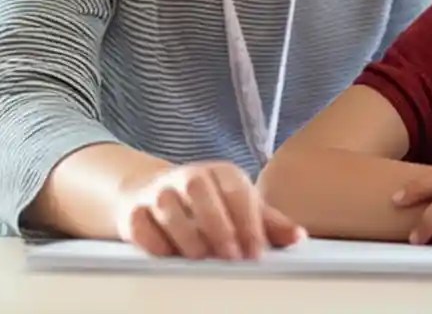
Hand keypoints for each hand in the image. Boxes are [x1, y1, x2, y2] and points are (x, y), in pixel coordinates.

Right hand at [114, 160, 305, 259]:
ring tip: (201, 256)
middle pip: (200, 189)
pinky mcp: (133, 211)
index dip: (248, 220)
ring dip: (186, 233)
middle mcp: (187, 176)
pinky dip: (153, 240)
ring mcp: (158, 192)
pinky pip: (139, 223)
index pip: (236, 189)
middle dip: (217, 224)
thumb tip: (298, 237)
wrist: (151, 193)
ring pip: (168, 205)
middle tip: (230, 256)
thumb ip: (268, 222)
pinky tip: (168, 255)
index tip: (256, 251)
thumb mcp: (239, 207)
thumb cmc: (207, 204)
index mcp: (220, 173)